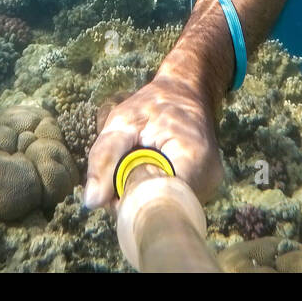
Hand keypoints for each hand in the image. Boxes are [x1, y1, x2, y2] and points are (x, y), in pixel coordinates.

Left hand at [84, 76, 222, 209]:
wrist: (186, 92)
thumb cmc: (153, 103)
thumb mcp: (122, 120)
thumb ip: (104, 157)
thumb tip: (92, 201)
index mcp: (192, 157)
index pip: (159, 200)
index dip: (131, 201)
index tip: (114, 189)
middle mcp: (207, 178)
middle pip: (164, 208)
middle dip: (136, 200)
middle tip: (122, 177)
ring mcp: (208, 186)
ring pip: (168, 207)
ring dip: (146, 196)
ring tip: (139, 168)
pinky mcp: (204, 188)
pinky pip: (174, 201)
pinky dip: (157, 191)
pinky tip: (152, 171)